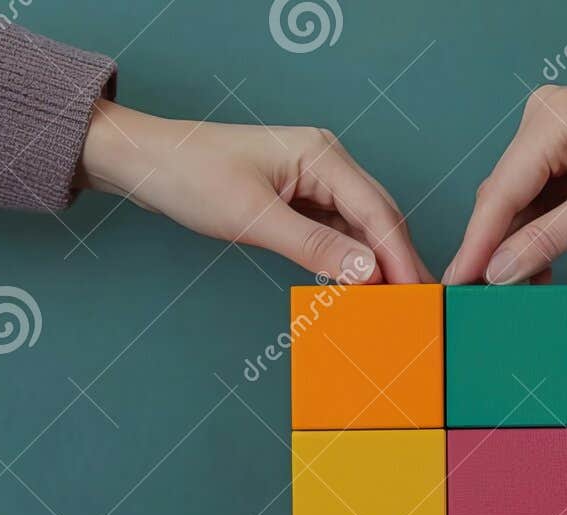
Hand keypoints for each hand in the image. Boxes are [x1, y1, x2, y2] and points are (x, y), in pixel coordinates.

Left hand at [77, 101, 432, 283]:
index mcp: (322, 155)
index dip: (400, 256)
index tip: (417, 296)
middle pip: (378, 218)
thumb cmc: (190, 176)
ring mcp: (314, 180)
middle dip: (399, 262)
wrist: (145, 163)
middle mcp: (327, 162)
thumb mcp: (253, 218)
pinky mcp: (299, 198)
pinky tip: (357, 287)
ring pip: (361, 227)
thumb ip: (315, 246)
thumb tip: (368, 272)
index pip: (377, 211)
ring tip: (395, 305)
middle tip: (421, 308)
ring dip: (376, 264)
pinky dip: (349, 259)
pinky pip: (336, 231)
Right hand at [445, 24, 566, 284]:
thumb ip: (552, 237)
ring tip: (515, 294)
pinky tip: (538, 267)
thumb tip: (501, 271)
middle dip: (494, 251)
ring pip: (519, 204)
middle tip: (482, 303)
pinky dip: (539, 235)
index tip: (455, 287)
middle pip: (502, 198)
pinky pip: (540, 200)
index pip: (499, 194)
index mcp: (548, 122)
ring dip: (518, 247)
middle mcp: (541, 123)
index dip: (475, 246)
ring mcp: (552, 137)